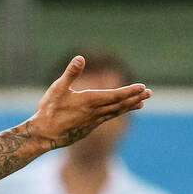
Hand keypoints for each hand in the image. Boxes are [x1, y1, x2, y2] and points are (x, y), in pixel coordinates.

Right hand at [30, 56, 149, 148]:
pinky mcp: (88, 129)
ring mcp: (92, 123)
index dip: (129, 91)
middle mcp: (94, 113)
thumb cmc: (48, 111)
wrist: (42, 136)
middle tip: (149, 93)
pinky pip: (107, 119)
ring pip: (115, 113)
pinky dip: (117, 114)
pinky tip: (119, 112)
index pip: (115, 95)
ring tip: (141, 103)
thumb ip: (71, 73)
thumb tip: (81, 57)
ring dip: (129, 107)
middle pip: (120, 105)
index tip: (142, 87)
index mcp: (89, 101)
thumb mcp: (57, 89)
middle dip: (135, 98)